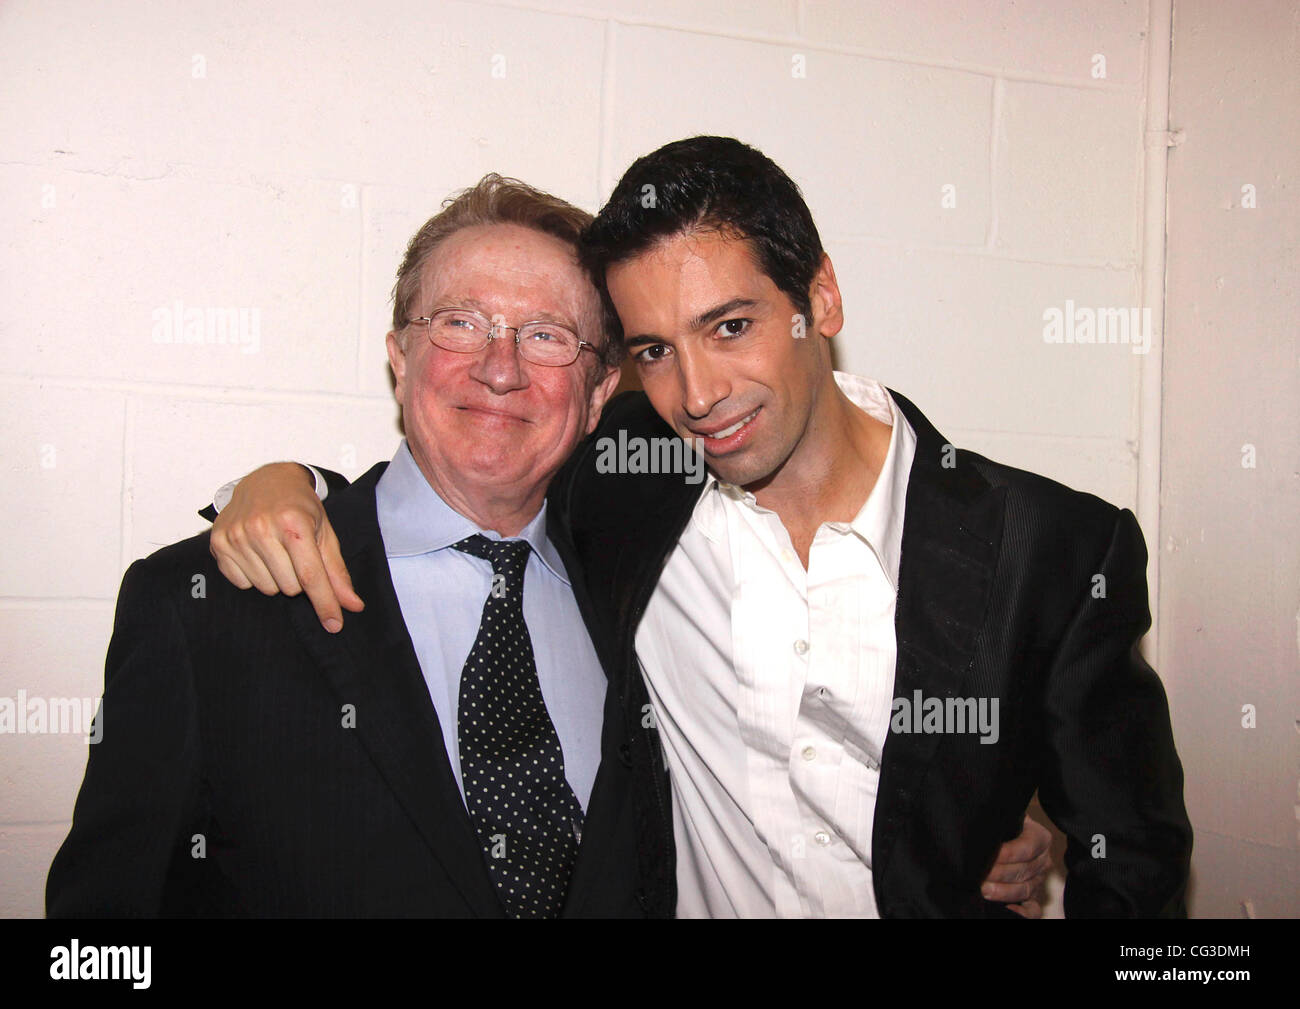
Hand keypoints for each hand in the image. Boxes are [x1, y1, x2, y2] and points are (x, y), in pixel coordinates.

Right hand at [208, 462, 362, 631]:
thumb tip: (352, 605)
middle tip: (297, 555)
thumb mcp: (324, 533)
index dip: (324, 604)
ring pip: (267, 588)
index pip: (310, 576)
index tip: (334, 624)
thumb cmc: (299, 507)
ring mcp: (236, 535)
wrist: (266, 481)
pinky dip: (255, 575)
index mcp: (292, 522)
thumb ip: (337, 572)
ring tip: (278, 552)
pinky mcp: (218, 543)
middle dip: (299, 579)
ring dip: (277, 578)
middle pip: (290, 587)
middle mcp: (261, 527)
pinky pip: (242, 584)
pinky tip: (258, 553)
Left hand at [981, 814, 1052, 917]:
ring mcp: (1040, 880)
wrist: (1007, 834)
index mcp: (1040, 838)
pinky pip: (1034, 910)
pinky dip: (1023, 913)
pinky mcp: (1034, 897)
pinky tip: (1007, 909)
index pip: (1026, 847)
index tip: (986, 855)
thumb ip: (999, 820)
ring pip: (1026, 890)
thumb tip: (983, 824)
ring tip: (984, 889)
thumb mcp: (1005, 817)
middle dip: (999, 874)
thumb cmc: (1003, 824)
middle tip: (979, 875)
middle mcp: (1043, 860)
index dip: (1007, 853)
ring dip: (1003, 892)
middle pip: (1024, 870)